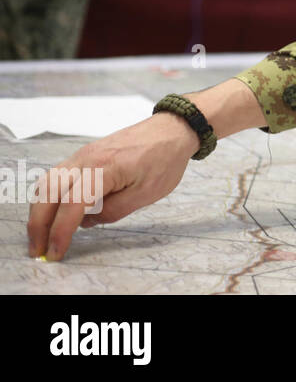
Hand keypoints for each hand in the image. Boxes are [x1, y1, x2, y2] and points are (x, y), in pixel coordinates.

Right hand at [27, 79, 265, 260]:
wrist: (171, 129)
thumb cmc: (164, 159)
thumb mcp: (146, 193)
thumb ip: (113, 211)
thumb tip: (85, 223)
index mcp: (104, 169)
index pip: (72, 205)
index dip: (60, 232)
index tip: (56, 252)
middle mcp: (85, 159)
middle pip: (47, 194)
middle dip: (38, 225)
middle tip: (39, 250)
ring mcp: (81, 155)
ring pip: (46, 184)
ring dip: (39, 211)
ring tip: (42, 236)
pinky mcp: (83, 155)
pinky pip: (55, 177)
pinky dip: (47, 197)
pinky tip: (52, 213)